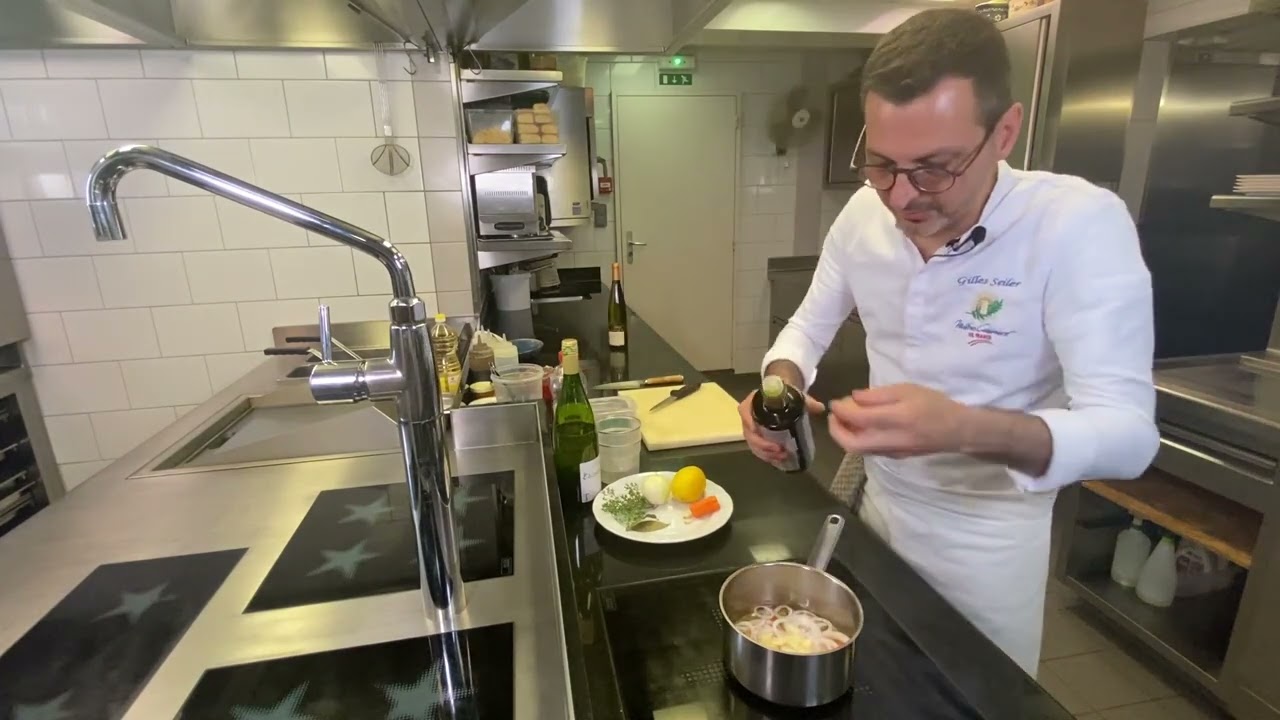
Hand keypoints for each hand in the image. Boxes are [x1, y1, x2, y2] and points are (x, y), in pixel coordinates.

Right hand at [739, 390, 824, 464]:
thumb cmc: (786, 395)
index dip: (749, 421)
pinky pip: (757, 449)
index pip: (745, 410)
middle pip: (749, 433)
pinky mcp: (756, 438)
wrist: (781, 397)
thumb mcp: (796, 396)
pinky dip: (766, 456)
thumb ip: (807, 402)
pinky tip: (778, 460)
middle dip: (762, 445)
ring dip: (765, 453)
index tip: (756, 430)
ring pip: (752, 444)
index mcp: (754, 401)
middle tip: (778, 450)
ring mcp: (751, 428)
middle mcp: (749, 415)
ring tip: (781, 457)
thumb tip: (820, 408)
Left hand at [826, 384, 968, 457]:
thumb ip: (878, 395)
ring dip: (845, 436)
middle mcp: (892, 440)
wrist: (958, 430)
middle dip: (835, 431)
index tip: (834, 402)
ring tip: (845, 419)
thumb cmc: (934, 404)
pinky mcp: (895, 457)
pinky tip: (860, 427)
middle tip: (833, 415)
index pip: (858, 419)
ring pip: (859, 450)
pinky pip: (869, 451)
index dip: (841, 411)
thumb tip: (853, 398)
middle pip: (852, 445)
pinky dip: (858, 439)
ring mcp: (893, 452)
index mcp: (897, 419)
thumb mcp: (908, 390)